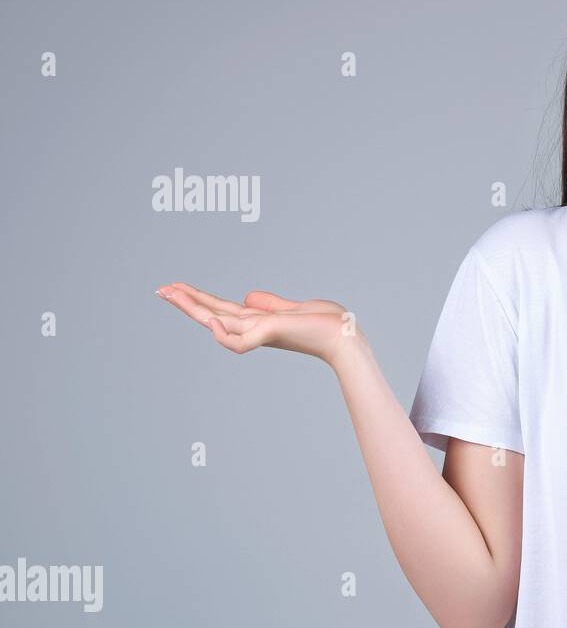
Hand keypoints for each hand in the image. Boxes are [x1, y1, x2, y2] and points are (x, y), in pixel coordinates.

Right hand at [156, 281, 362, 365]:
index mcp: (257, 321)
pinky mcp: (271, 334)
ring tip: (171, 293)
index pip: (221, 309)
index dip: (199, 299)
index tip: (176, 287)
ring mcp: (260, 332)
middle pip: (211, 313)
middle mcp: (254, 327)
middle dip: (186, 302)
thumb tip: (247, 297)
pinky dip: (222, 334)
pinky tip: (210, 321)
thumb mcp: (292, 309)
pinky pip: (238, 340)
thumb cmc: (325, 325)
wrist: (345, 337)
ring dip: (192, 308)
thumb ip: (269, 305)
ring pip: (217, 323)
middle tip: (160, 289)